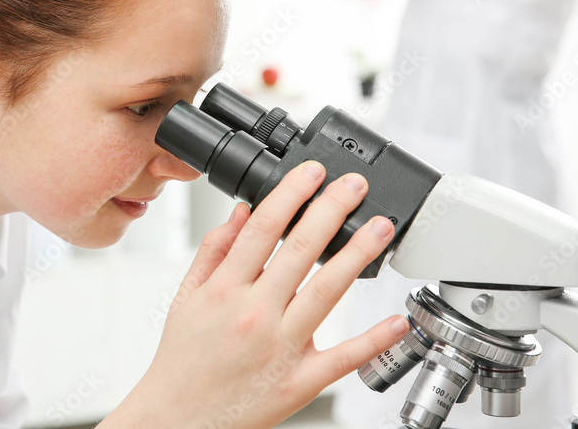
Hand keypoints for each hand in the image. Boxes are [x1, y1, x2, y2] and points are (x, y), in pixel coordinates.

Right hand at [101, 161, 408, 428]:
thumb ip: (214, 251)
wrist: (181, 416)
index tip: (312, 172)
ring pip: (327, 292)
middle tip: (355, 187)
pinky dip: (374, 339)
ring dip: (357, 255)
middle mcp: (254, 315)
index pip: (263, 227)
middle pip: (301, 251)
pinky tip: (397, 318)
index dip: (291, 193)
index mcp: (224, 290)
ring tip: (381, 228)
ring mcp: (281, 349)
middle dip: (332, 210)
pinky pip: (344, 358)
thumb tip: (243, 212)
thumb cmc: (184, 358)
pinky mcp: (301, 382)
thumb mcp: (186, 295)